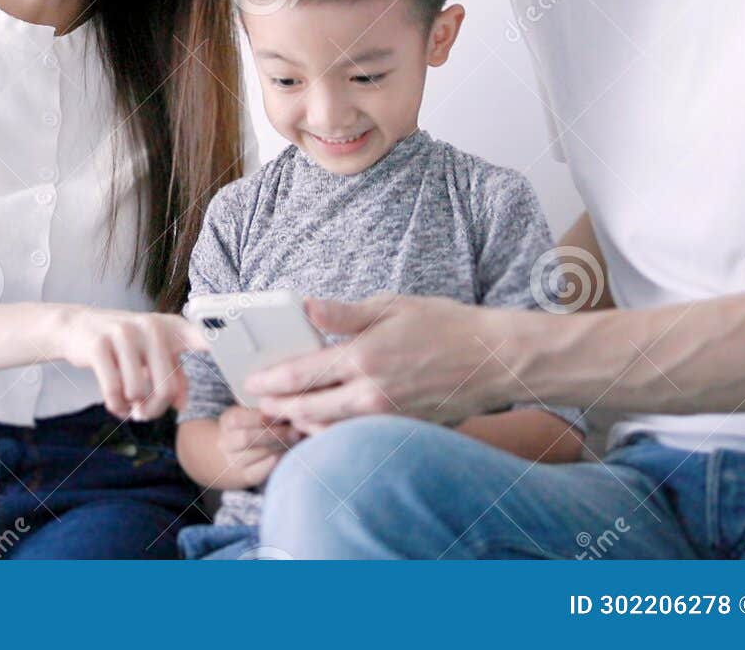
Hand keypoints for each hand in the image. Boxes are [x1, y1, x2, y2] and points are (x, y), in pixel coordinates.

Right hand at [50, 307, 209, 420]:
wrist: (79, 327)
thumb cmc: (126, 345)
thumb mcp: (153, 354)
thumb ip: (173, 375)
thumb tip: (183, 404)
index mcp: (173, 328)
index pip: (204, 336)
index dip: (223, 345)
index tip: (241, 360)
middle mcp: (152, 326)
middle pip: (166, 387)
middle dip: (155, 410)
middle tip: (146, 415)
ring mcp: (124, 333)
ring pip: (138, 393)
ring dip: (133, 409)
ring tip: (128, 406)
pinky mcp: (99, 345)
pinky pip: (114, 391)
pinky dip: (116, 407)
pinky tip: (116, 406)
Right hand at [216, 405, 304, 488]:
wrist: (224, 456)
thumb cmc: (244, 429)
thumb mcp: (246, 415)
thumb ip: (264, 412)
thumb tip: (290, 411)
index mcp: (227, 422)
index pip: (240, 419)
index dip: (262, 417)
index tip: (283, 414)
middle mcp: (226, 443)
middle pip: (248, 438)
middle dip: (275, 433)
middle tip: (297, 430)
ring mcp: (235, 462)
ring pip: (258, 454)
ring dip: (281, 446)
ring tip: (298, 440)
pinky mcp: (247, 477)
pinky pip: (263, 471)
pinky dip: (278, 461)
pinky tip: (291, 454)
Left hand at [243, 293, 511, 429]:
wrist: (493, 360)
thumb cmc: (444, 326)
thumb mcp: (391, 307)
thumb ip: (343, 314)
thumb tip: (305, 308)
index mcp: (363, 358)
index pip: (300, 376)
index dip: (270, 380)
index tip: (251, 380)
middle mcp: (371, 394)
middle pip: (306, 410)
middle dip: (278, 407)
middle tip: (260, 402)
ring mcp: (386, 418)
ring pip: (328, 429)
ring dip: (302, 423)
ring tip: (286, 414)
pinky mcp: (401, 431)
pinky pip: (355, 436)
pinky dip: (333, 431)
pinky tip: (325, 423)